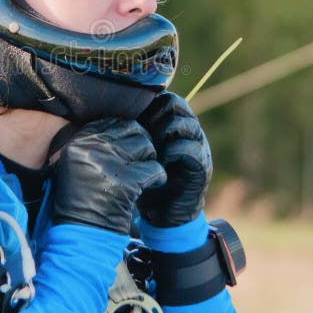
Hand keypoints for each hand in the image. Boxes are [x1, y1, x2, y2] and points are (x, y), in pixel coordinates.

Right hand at [51, 118, 166, 233]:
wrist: (80, 233)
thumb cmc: (80, 198)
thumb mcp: (77, 163)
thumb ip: (96, 142)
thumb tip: (127, 124)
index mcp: (78, 141)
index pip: (113, 120)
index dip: (127, 132)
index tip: (130, 147)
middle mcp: (91, 148)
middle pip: (132, 129)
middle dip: (142, 143)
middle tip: (141, 161)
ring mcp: (109, 164)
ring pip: (146, 146)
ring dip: (150, 160)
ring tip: (143, 176)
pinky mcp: (126, 183)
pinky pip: (155, 169)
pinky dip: (158, 178)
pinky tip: (150, 186)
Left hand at [136, 92, 211, 227]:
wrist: (165, 214)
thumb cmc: (146, 177)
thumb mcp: (138, 149)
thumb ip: (135, 130)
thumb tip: (110, 109)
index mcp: (176, 122)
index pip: (166, 98)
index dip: (148, 107)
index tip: (133, 123)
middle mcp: (190, 130)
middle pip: (175, 105)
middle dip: (154, 118)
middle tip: (141, 136)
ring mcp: (199, 146)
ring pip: (182, 124)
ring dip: (161, 135)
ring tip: (150, 150)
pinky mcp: (202, 166)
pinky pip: (188, 148)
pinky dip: (170, 155)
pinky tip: (158, 165)